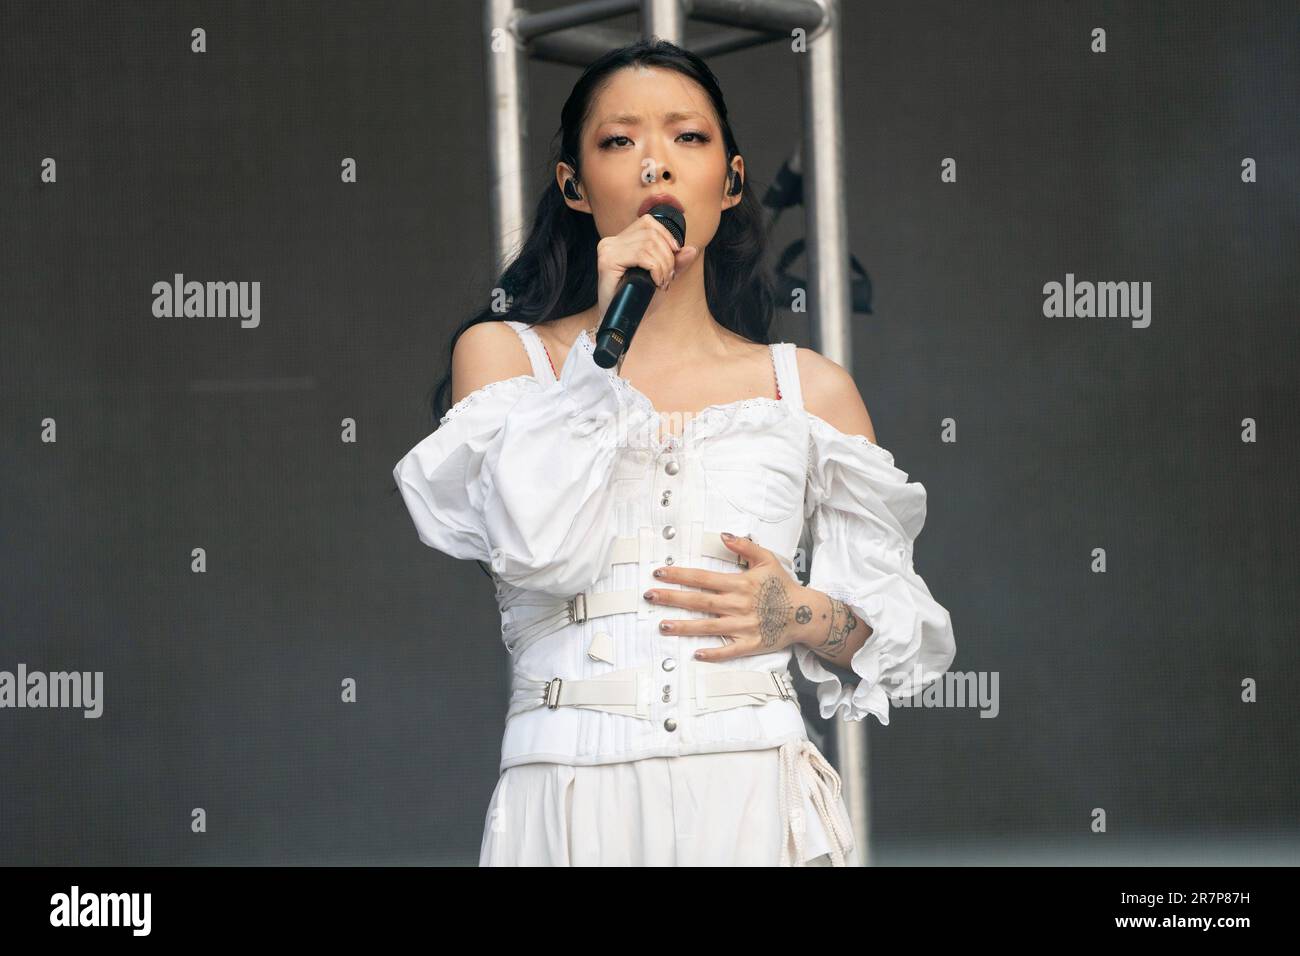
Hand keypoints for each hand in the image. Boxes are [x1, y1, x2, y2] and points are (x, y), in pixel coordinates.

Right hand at [594, 213, 699, 321]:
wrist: (622, 320)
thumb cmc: (638, 299)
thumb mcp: (661, 276)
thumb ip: (676, 262)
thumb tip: (691, 249)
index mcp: (620, 240)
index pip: (648, 222)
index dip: (666, 235)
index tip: (676, 253)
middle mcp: (611, 242)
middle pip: (651, 234)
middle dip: (668, 256)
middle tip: (668, 277)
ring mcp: (607, 250)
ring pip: (649, 244)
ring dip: (663, 265)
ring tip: (662, 281)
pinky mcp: (607, 261)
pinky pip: (641, 256)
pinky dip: (655, 268)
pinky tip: (655, 281)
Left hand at [642, 532, 820, 661]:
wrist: (806, 613)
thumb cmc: (783, 586)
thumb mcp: (767, 560)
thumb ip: (745, 546)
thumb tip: (723, 535)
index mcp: (740, 583)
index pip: (703, 578)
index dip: (680, 575)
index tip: (659, 573)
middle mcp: (739, 604)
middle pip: (699, 601)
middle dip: (673, 598)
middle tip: (649, 596)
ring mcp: (744, 625)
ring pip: (708, 626)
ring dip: (684, 626)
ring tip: (662, 625)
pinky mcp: (751, 643)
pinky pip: (729, 650)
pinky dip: (714, 653)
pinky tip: (695, 653)